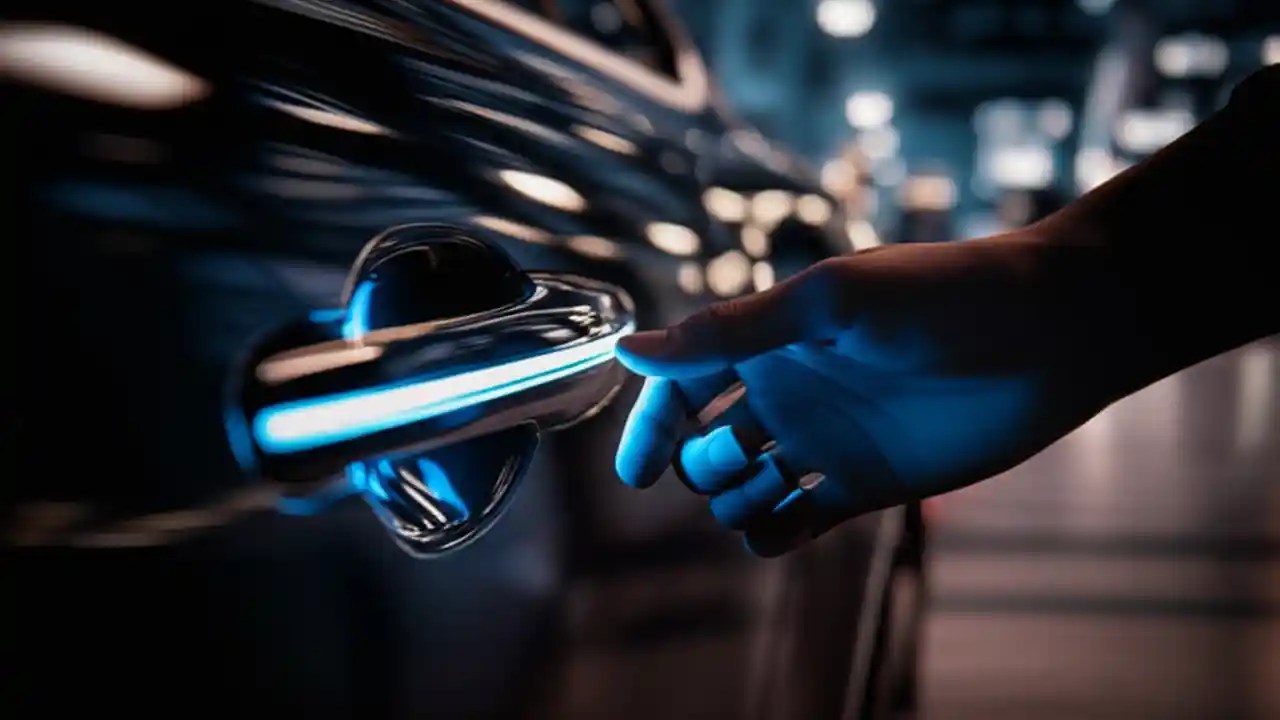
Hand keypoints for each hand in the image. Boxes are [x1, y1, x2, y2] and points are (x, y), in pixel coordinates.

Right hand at [614, 231, 1126, 555]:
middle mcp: (789, 390)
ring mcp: (825, 439)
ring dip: (733, 501)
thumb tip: (632, 351)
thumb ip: (734, 331)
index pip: (684, 381)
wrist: (1047, 333)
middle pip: (705, 441)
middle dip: (698, 463)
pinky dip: (772, 534)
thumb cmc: (942, 296)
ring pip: (745, 486)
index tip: (636, 471)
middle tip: (734, 456)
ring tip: (766, 488)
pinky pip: (797, 520)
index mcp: (772, 341)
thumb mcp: (831, 304)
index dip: (652, 423)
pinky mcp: (865, 483)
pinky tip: (779, 529)